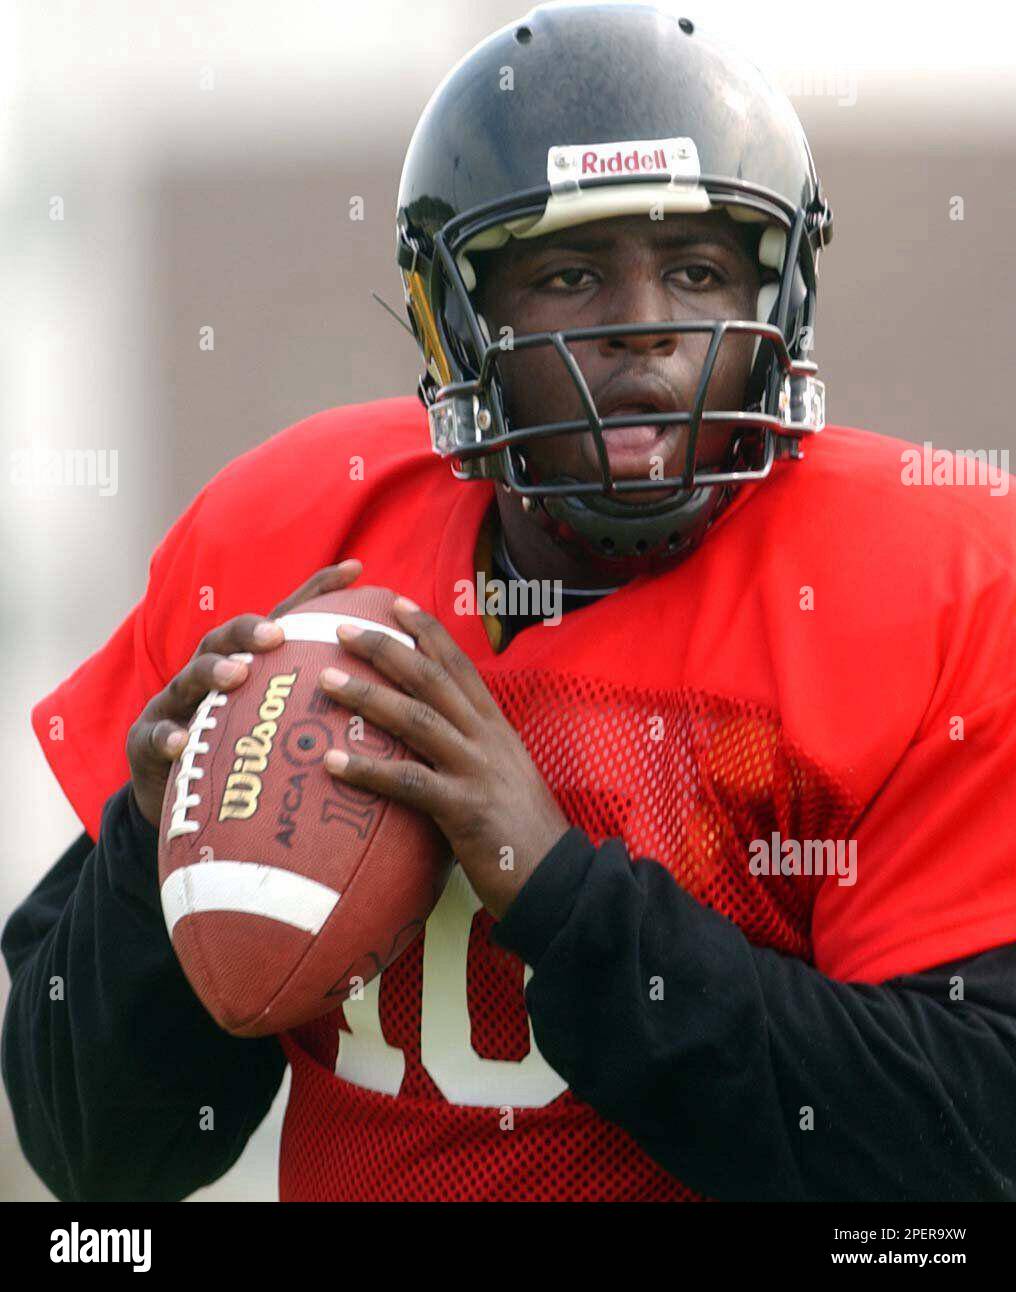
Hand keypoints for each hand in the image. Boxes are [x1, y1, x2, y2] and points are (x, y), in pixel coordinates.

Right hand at [126, 559, 362, 827]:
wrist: (177, 802)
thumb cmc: (242, 758)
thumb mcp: (282, 729)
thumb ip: (326, 707)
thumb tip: (402, 696)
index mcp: (247, 665)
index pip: (284, 621)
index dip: (317, 591)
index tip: (356, 570)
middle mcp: (209, 674)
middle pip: (228, 637)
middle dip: (251, 630)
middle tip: (277, 634)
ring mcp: (176, 705)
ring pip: (189, 677)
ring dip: (212, 672)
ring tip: (236, 676)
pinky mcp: (148, 745)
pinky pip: (155, 737)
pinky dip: (168, 736)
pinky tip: (182, 741)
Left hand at [320, 597, 568, 918]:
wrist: (559, 878)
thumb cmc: (523, 832)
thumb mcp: (503, 776)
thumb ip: (470, 752)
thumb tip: (430, 744)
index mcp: (495, 727)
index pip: (459, 665)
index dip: (427, 632)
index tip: (395, 603)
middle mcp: (487, 739)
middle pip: (432, 679)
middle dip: (387, 648)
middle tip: (342, 628)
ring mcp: (476, 771)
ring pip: (417, 720)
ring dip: (368, 697)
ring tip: (326, 681)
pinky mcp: (464, 810)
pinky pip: (408, 783)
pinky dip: (367, 770)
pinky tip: (331, 762)